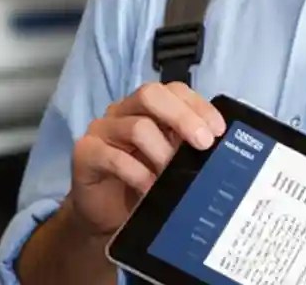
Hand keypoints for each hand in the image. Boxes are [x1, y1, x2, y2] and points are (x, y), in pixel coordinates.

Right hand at [65, 82, 226, 237]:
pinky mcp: (85, 153)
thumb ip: (188, 147)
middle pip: (151, 95)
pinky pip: (113, 157)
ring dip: (162, 153)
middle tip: (203, 144)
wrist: (107, 216)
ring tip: (174, 177)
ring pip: (137, 127)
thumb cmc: (144, 183)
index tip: (219, 131)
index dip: (198, 106)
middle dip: (183, 117)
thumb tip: (220, 146)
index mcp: (147, 107)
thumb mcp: (172, 163)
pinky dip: (138, 174)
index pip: (174, 90)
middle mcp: (124, 111)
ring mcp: (102, 130)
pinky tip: (150, 190)